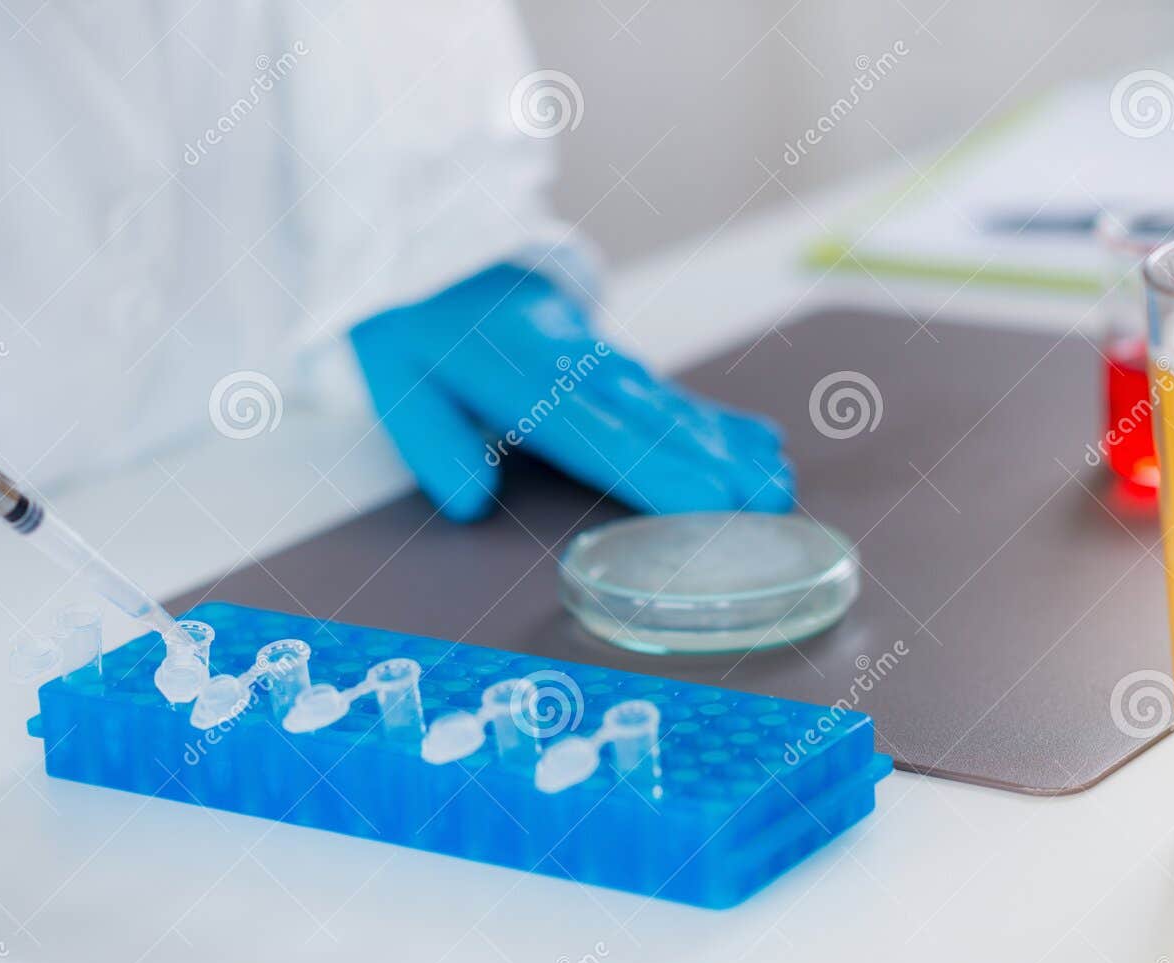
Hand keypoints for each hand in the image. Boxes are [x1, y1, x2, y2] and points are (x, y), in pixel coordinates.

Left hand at [350, 263, 794, 521]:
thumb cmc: (419, 328)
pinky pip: (675, 395)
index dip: (653, 469)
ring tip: (778, 483)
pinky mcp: (617, 363)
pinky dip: (722, 420)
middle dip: (716, 466)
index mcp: (522, 380)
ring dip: (730, 449)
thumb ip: (434, 440)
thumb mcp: (396, 377)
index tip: (706, 500)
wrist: (442, 249)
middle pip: (655, 425)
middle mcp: (578, 372)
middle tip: (770, 502)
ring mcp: (605, 364)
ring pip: (675, 410)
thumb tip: (471, 500)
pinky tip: (764, 443)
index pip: (597, 435)